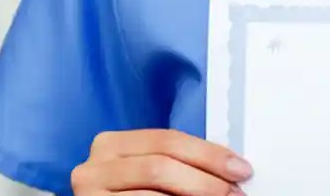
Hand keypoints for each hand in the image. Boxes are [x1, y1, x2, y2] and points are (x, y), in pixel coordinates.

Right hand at [71, 129, 252, 195]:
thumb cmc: (129, 193)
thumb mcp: (146, 172)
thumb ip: (176, 163)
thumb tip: (227, 166)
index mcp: (111, 145)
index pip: (168, 140)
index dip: (209, 154)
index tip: (240, 168)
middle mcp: (93, 168)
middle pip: (161, 166)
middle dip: (206, 180)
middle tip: (235, 191)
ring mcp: (90, 195)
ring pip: (155, 195)